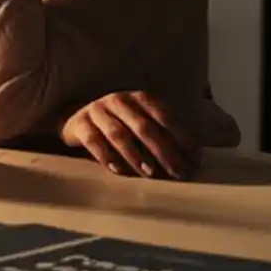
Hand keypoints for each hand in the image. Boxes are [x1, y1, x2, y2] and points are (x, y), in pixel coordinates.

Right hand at [60, 91, 201, 179]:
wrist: (76, 119)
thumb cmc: (117, 124)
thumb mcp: (140, 122)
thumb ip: (163, 135)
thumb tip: (193, 157)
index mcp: (138, 98)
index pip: (163, 116)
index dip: (180, 136)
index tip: (194, 157)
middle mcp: (117, 101)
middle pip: (143, 127)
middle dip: (163, 151)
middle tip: (177, 171)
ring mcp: (96, 111)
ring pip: (118, 134)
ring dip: (136, 155)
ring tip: (150, 173)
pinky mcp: (78, 124)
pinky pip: (93, 141)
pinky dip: (107, 156)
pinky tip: (119, 170)